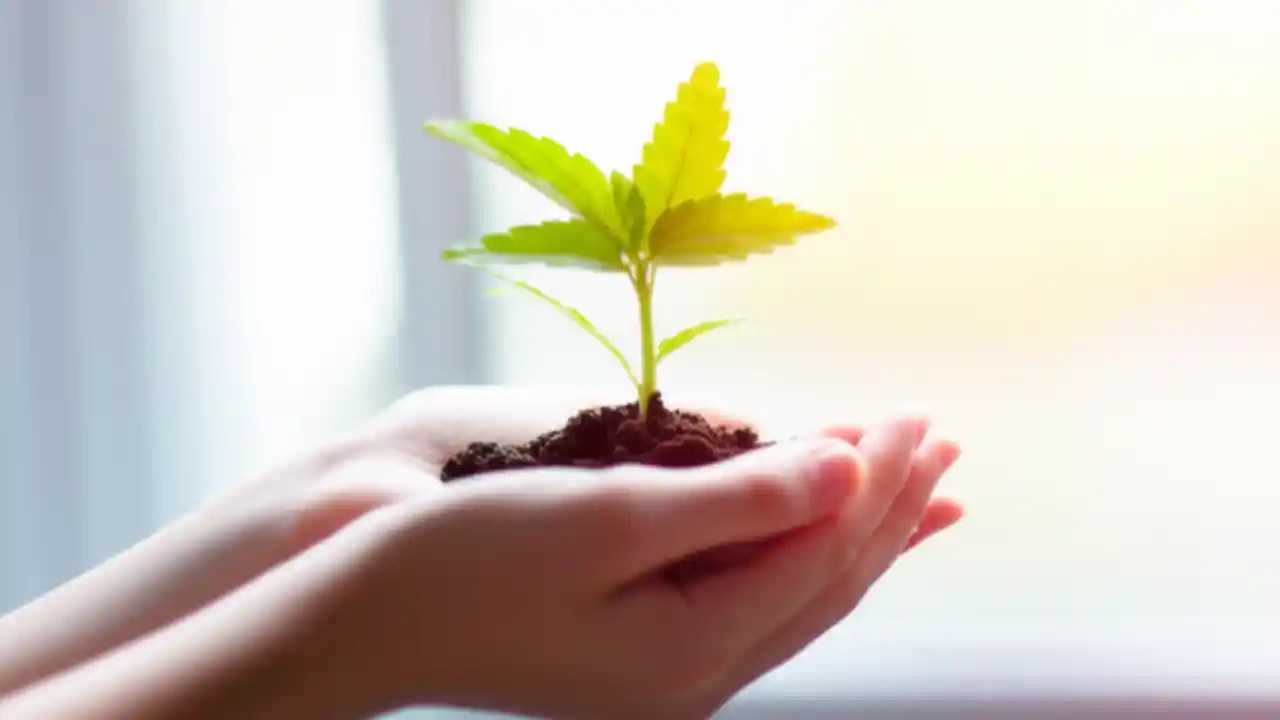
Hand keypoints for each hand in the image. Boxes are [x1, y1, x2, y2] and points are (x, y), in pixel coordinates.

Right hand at [324, 411, 961, 718]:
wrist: (361, 620)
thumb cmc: (465, 561)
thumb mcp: (609, 517)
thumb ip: (740, 498)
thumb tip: (850, 464)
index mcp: (694, 650)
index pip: (823, 553)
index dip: (879, 480)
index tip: (919, 414)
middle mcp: (694, 675)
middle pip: (824, 582)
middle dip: (888, 508)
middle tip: (943, 440)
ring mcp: (667, 670)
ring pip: (793, 592)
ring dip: (855, 530)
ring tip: (914, 484)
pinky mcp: (638, 649)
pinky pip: (749, 593)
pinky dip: (795, 548)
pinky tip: (812, 521)